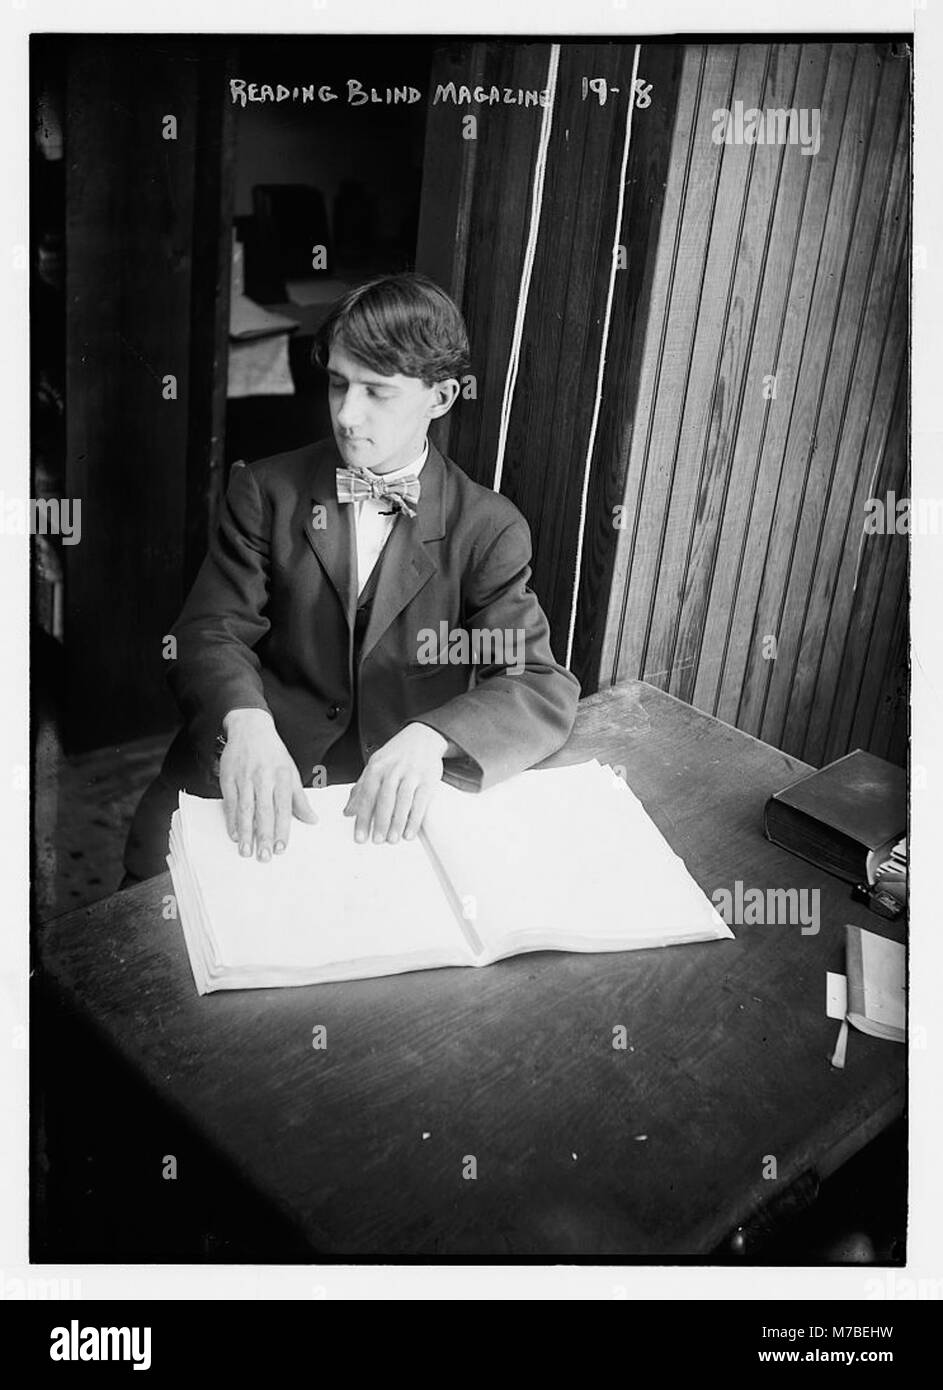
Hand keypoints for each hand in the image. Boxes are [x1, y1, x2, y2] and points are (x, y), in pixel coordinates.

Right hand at [219, 708, 316, 860]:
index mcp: (282, 777)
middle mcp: (264, 778)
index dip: (282, 829)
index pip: (283, 808)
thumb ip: (299, 799)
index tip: (281, 848)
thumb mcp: (291, 772)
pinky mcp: (228, 778)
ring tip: (246, 850)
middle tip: (264, 857)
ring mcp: (245, 778)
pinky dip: (231, 819)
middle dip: (264, 835)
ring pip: (245, 809)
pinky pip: (230, 802)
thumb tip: (312, 820)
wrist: (250, 728)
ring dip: (245, 832)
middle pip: (264, 811)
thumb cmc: (273, 753)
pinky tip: (234, 834)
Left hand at [343, 723, 448, 843]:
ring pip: (403, 801)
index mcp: (376, 767)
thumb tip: (348, 812)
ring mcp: (412, 774)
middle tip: (376, 840)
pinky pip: (420, 802)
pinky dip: (415, 819)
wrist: (423, 736)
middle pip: (385, 799)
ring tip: (392, 840)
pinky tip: (409, 832)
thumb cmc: (396, 755)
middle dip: (380, 822)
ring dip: (397, 823)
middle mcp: (393, 769)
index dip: (362, 817)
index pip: (367, 795)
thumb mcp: (375, 766)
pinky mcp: (428, 779)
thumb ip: (361, 788)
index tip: (360, 836)